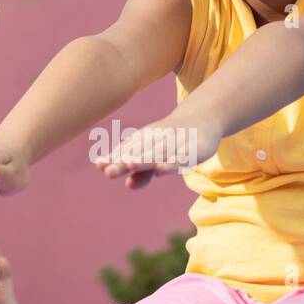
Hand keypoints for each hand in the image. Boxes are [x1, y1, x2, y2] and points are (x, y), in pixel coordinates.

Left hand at [93, 118, 220, 190]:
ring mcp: (177, 144)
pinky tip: (160, 171)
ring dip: (144, 159)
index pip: (129, 151)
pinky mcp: (195, 150)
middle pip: (140, 153)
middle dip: (124, 162)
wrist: (203, 118)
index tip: (99, 165)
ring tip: (130, 164)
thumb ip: (142, 172)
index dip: (114, 159)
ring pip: (159, 153)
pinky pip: (183, 158)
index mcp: (148, 142)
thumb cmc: (174, 140)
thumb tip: (128, 184)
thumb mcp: (157, 156)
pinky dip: (171, 164)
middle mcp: (160, 141)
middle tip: (108, 170)